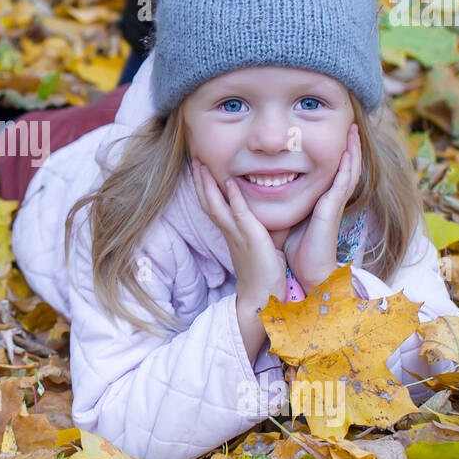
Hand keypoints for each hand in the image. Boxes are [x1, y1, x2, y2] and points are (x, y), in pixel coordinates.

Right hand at [191, 159, 286, 312]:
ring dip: (208, 185)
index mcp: (230, 233)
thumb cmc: (263, 275)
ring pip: (216, 205)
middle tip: (195, 159)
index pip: (212, 206)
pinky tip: (230, 182)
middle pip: (207, 202)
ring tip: (203, 166)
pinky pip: (239, 214)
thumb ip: (254, 231)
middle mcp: (229, 232)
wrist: (262, 298)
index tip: (201, 169)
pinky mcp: (251, 238)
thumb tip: (259, 219)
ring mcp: (237, 235)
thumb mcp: (257, 247)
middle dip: (200, 181)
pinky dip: (234, 198)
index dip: (205, 187)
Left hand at [283, 123, 360, 292]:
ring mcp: (333, 204)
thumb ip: (281, 203)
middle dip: (348, 145)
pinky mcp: (332, 210)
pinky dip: (348, 165)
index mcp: (319, 202)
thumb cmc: (293, 251)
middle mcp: (329, 200)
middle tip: (351, 123)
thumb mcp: (285, 219)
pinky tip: (349, 150)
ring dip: (353, 149)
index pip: (330, 171)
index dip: (334, 152)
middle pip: (344, 166)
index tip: (334, 132)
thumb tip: (260, 186)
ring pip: (348, 170)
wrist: (303, 274)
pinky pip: (343, 183)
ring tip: (354, 128)